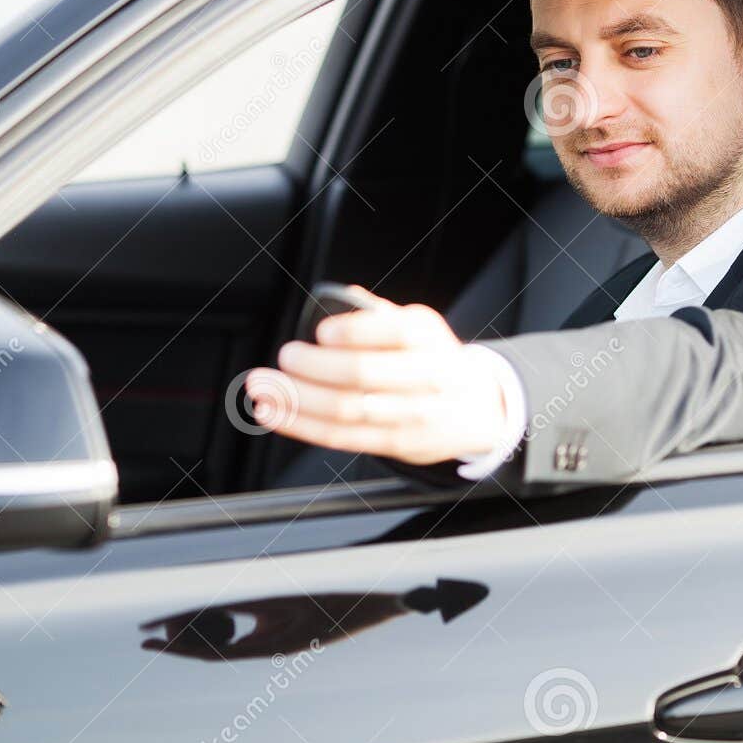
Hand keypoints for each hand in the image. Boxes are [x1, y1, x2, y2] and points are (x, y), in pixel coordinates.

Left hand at [243, 287, 509, 464]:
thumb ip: (379, 315)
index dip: (352, 331)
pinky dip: (302, 425)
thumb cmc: (436, 360)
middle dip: (313, 366)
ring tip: (264, 388)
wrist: (479, 409)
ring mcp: (411, 416)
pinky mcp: (394, 444)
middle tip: (286, 356)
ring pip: (345, 410)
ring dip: (296, 399)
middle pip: (362, 374)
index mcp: (428, 339)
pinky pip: (341, 437)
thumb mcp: (420, 327)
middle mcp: (425, 378)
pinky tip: (275, 413)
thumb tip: (341, 299)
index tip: (322, 332)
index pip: (393, 331)